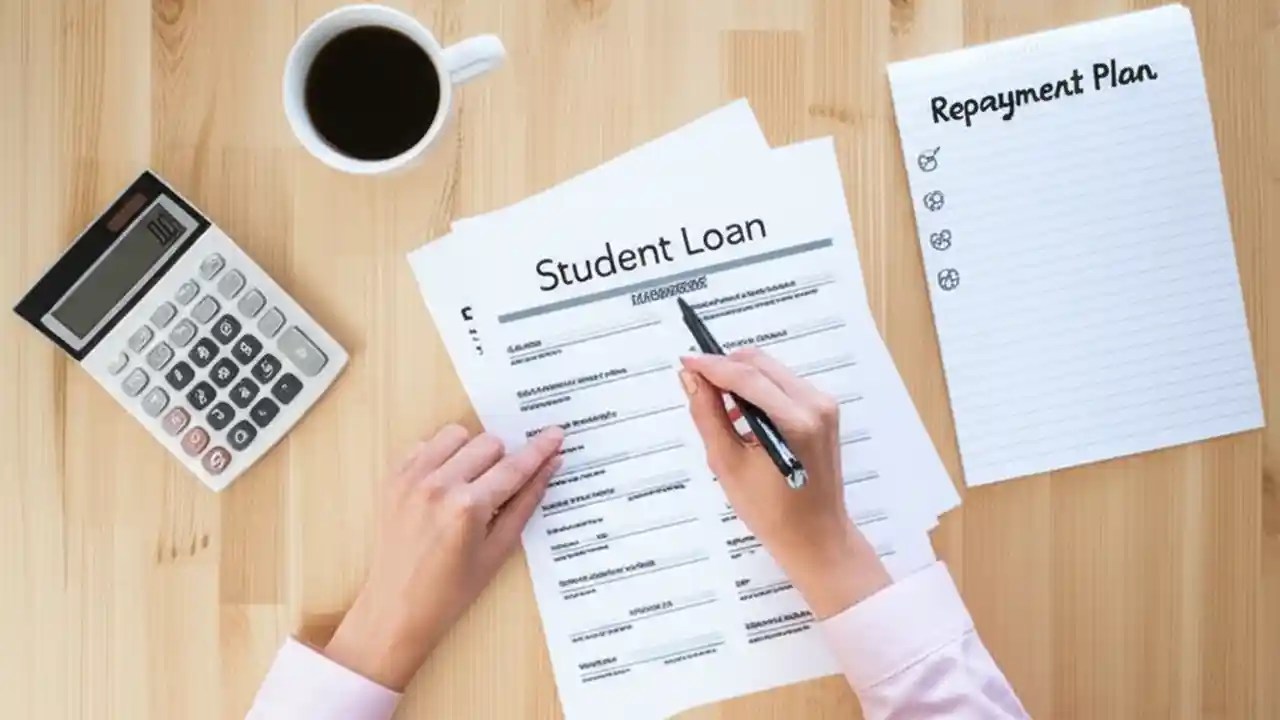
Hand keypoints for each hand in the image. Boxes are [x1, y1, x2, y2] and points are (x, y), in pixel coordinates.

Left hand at [324, 424, 563, 689]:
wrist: (396, 608)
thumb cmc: (452, 590)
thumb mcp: (498, 550)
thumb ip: (526, 503)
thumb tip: (550, 467)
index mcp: (468, 507)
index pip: (514, 467)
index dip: (539, 449)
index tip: (556, 434)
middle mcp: (439, 485)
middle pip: (488, 443)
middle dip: (503, 460)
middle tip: (500, 487)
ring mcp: (411, 479)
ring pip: (456, 435)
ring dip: (471, 452)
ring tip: (471, 482)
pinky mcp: (393, 479)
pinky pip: (425, 444)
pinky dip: (441, 456)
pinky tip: (445, 483)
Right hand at [679, 349, 888, 618]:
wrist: (817, 537)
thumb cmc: (772, 513)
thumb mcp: (728, 464)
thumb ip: (708, 415)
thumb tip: (691, 379)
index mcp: (795, 420)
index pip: (746, 375)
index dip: (711, 365)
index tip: (685, 361)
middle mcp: (816, 405)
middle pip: (762, 364)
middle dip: (726, 367)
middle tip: (696, 383)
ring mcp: (825, 406)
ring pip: (773, 371)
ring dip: (742, 378)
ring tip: (718, 407)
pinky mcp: (825, 412)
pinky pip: (785, 385)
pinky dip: (759, 390)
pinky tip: (742, 415)